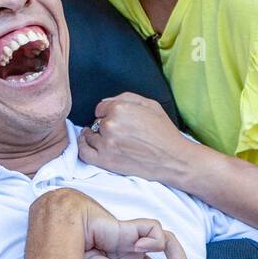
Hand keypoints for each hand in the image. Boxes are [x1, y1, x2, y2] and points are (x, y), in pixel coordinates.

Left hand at [78, 92, 196, 185]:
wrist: (173, 160)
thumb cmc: (164, 132)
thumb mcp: (150, 104)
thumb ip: (125, 98)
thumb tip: (105, 102)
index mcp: (120, 109)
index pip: (101, 108)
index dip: (108, 113)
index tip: (116, 120)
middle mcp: (110, 125)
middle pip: (96, 122)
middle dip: (103, 125)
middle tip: (118, 132)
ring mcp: (106, 144)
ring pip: (89, 136)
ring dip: (95, 136)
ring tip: (105, 139)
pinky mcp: (105, 161)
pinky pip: (84, 153)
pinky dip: (83, 147)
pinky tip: (89, 144)